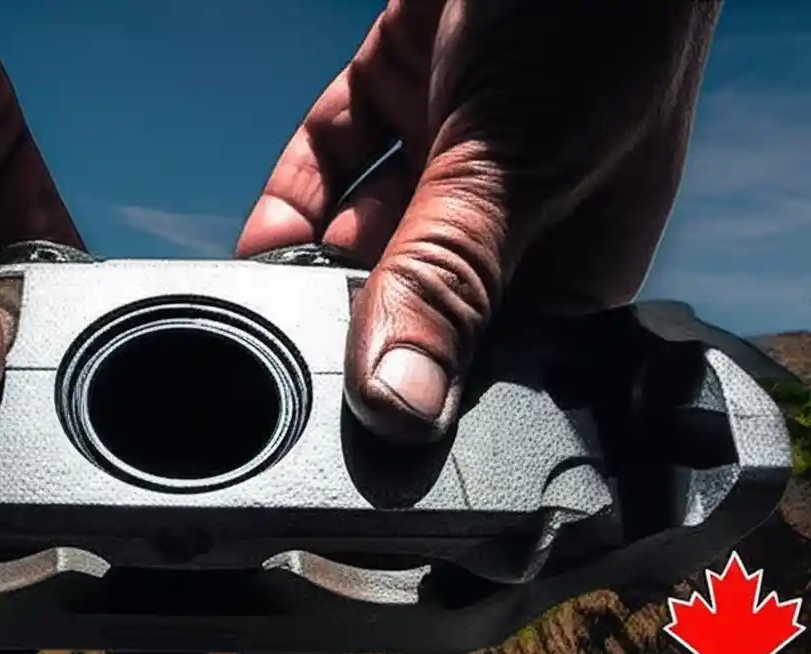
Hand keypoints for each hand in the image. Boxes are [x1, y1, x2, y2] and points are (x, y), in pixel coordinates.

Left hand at [237, 0, 719, 441]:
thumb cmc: (601, 19)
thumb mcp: (519, 170)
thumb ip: (447, 278)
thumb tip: (401, 400)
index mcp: (575, 257)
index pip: (482, 353)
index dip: (416, 376)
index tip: (351, 406)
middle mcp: (511, 212)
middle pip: (409, 293)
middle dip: (350, 319)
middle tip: (289, 351)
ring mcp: (450, 149)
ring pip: (360, 230)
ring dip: (309, 266)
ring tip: (263, 303)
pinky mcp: (399, 88)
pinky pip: (333, 160)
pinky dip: (294, 197)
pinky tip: (261, 248)